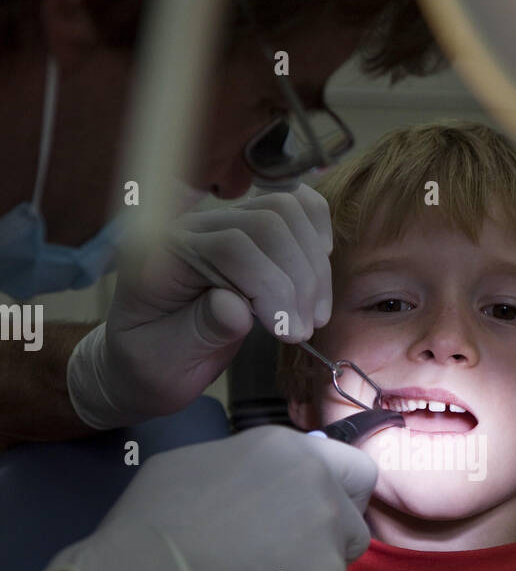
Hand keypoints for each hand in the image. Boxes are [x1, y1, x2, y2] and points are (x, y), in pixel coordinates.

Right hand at [32, 428, 377, 570]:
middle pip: (354, 529)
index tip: (318, 520)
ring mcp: (328, 544)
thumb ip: (249, 475)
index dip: (343, 499)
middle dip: (326, 552)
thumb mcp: (196, 466)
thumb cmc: (154, 520)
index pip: (356, 472)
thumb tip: (255, 493)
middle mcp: (321, 491)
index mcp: (291, 452)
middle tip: (282, 569)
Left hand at [67, 185, 332, 428]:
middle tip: (301, 330)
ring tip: (313, 314)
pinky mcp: (246, 227)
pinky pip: (292, 205)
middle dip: (298, 279)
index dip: (272, 286)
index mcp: (160, 255)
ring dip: (313, 264)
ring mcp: (220, 222)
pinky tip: (318, 270)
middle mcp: (191, 227)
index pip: (232, 246)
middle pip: (267, 222)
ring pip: (286, 210)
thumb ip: (198, 331)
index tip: (288, 332)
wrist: (143, 358)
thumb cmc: (150, 365)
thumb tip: (236, 307)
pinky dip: (316, 231)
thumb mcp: (161, 364)